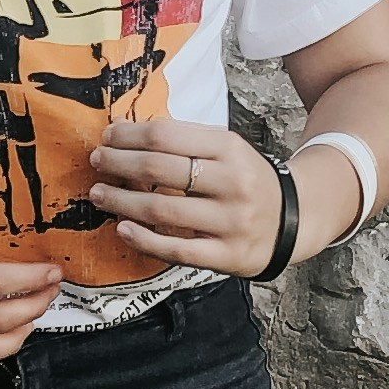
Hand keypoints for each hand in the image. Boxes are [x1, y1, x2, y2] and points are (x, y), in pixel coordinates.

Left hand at [85, 113, 285, 275]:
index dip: (129, 135)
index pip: (167, 136)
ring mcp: (230, 221)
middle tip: (96, 161)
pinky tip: (122, 228)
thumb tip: (129, 133)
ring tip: (98, 194)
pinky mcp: (226, 254)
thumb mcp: (228, 149)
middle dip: (119, 163)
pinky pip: (176, 249)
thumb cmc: (246, 180)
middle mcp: (232, 183)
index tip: (107, 136)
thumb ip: (187, 141)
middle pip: (160, 169)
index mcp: (230, 149)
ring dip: (121, 201)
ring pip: (162, 210)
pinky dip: (144, 239)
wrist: (292, 221)